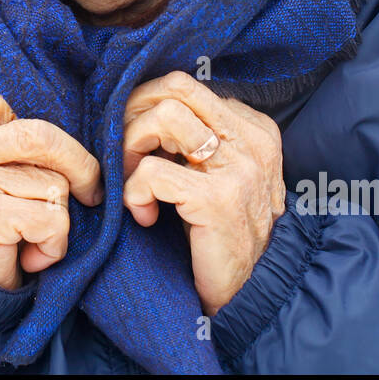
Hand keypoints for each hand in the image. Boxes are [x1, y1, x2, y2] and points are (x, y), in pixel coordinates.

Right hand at [0, 91, 102, 290]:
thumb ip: (24, 140)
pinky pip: (52, 218)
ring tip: (30, 235)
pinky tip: (29, 253)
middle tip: (89, 192)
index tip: (72, 158)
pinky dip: (54, 244)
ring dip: (58, 218)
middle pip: (44, 135)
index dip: (64, 130)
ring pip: (54, 181)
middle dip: (81, 166)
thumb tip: (88, 119)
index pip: (26, 103)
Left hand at [122, 71, 285, 316]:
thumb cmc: (218, 232)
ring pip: (163, 117)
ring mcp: (238, 168)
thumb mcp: (213, 174)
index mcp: (253, 128)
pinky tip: (143, 217)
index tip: (137, 145)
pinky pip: (151, 172)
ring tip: (133, 183)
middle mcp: (251, 140)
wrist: (248, 294)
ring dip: (131, 149)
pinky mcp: (217, 199)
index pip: (185, 85)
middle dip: (133, 115)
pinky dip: (133, 193)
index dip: (146, 108)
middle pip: (174, 86)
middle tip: (125, 154)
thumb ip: (192, 140)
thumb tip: (138, 108)